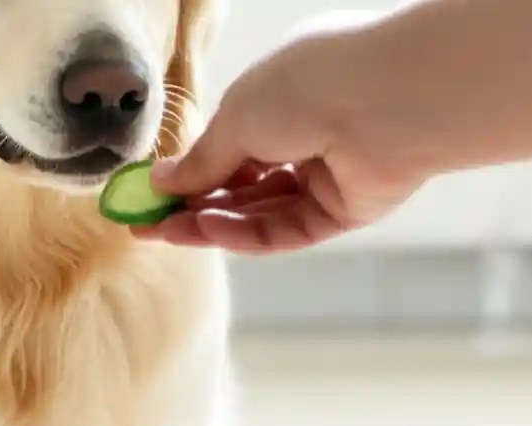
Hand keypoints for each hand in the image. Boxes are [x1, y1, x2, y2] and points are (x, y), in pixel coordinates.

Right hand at [142, 22, 429, 253]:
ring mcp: (325, 175)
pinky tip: (210, 231)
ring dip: (211, 224)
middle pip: (238, 185)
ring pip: (258, 211)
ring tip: (166, 232)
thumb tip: (159, 181)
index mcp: (279, 99)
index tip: (144, 197)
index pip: (225, 147)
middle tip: (145, 228)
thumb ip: (200, 162)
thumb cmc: (309, 85)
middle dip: (191, 207)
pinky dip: (247, 234)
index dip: (184, 175)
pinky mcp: (344, 212)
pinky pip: (286, 229)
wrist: (388, 99)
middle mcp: (304, 136)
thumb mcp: (236, 119)